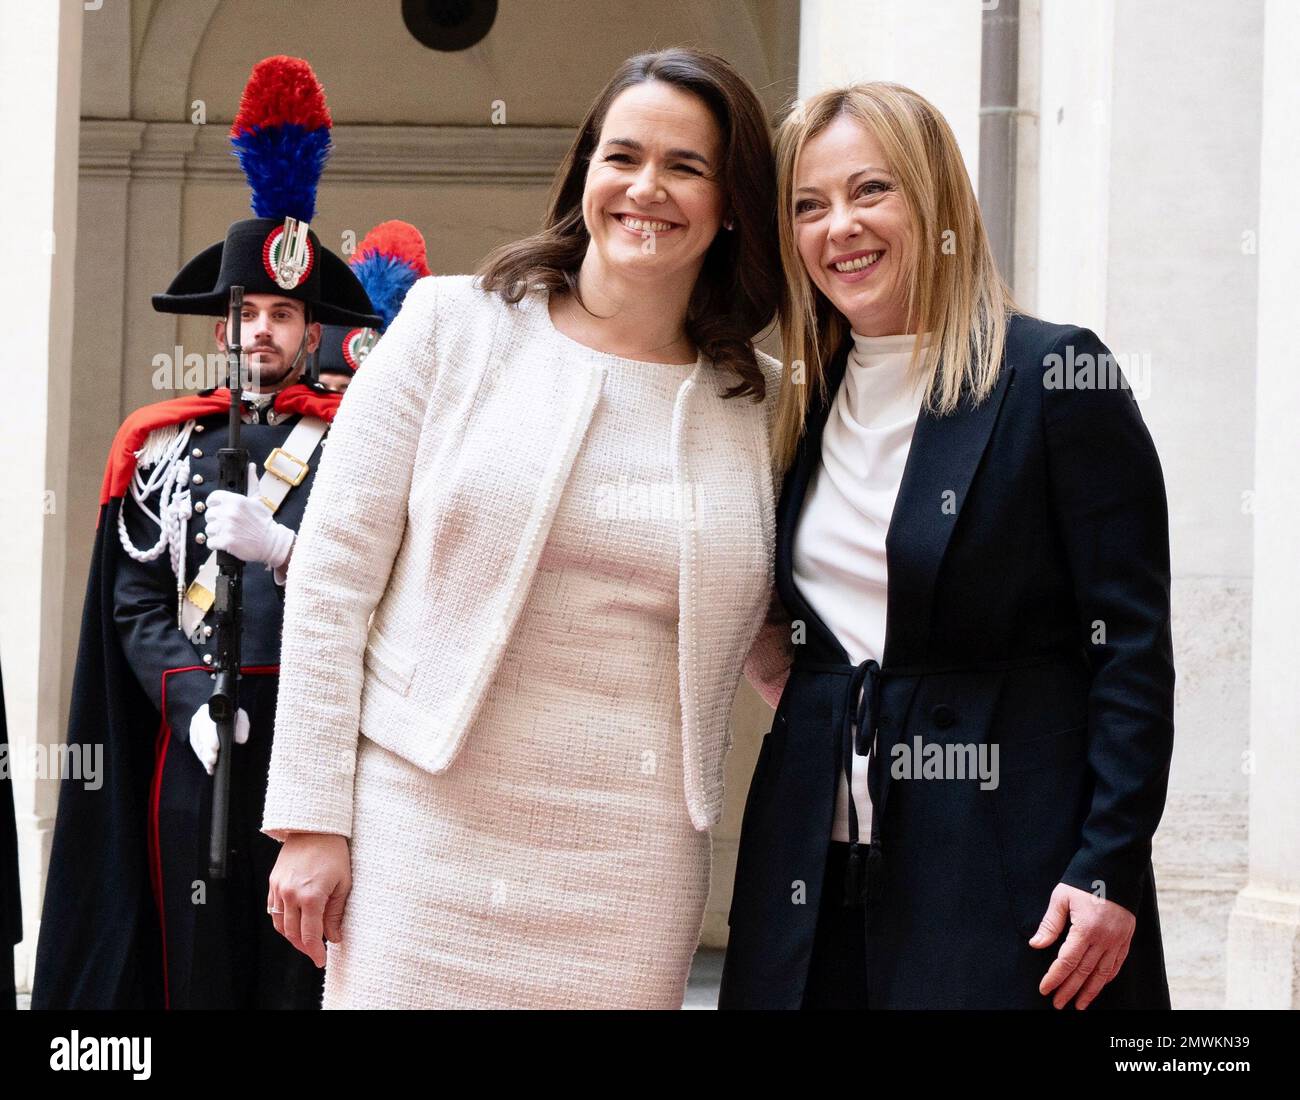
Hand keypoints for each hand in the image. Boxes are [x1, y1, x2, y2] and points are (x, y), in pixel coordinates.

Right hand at [187, 704, 249, 775]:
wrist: (219, 709)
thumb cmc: (231, 714)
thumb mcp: (240, 716)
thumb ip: (242, 726)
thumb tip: (241, 739)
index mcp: (212, 710)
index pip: (209, 724)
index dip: (211, 737)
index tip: (215, 748)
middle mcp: (199, 717)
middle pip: (202, 736)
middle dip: (207, 751)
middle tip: (211, 762)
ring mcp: (194, 727)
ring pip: (198, 744)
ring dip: (204, 756)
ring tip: (210, 767)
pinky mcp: (192, 735)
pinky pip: (196, 747)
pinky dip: (202, 757)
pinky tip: (208, 765)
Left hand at [203, 461, 294, 567]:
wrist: (272, 542)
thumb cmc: (264, 522)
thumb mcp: (257, 500)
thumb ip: (251, 482)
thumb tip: (251, 466)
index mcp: (235, 500)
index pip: (212, 498)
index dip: (214, 504)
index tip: (219, 509)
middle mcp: (229, 512)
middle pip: (209, 514)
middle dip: (216, 520)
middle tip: (228, 524)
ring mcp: (226, 527)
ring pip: (208, 529)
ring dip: (216, 533)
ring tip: (229, 533)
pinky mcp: (225, 542)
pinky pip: (210, 542)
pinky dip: (216, 544)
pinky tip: (227, 543)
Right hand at [268, 833, 351, 967]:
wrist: (315, 828)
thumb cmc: (334, 853)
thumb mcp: (343, 883)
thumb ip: (336, 913)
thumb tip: (335, 937)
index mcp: (311, 897)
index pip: (310, 935)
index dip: (315, 952)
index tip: (321, 961)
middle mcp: (291, 895)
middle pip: (292, 933)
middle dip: (304, 947)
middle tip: (315, 953)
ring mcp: (279, 888)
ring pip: (279, 924)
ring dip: (291, 936)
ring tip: (304, 940)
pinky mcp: (273, 882)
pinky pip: (272, 909)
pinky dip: (281, 920)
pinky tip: (292, 922)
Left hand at [1031, 881, 1136, 1008]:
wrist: (1114, 867)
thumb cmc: (1084, 879)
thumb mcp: (1061, 897)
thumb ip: (1050, 924)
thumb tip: (1036, 945)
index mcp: (1086, 929)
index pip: (1067, 961)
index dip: (1055, 977)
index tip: (1045, 989)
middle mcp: (1104, 938)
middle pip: (1084, 972)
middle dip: (1069, 990)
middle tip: (1058, 1004)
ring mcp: (1117, 940)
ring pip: (1103, 973)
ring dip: (1090, 991)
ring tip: (1079, 1004)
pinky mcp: (1126, 938)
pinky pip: (1117, 964)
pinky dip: (1106, 978)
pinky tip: (1098, 986)